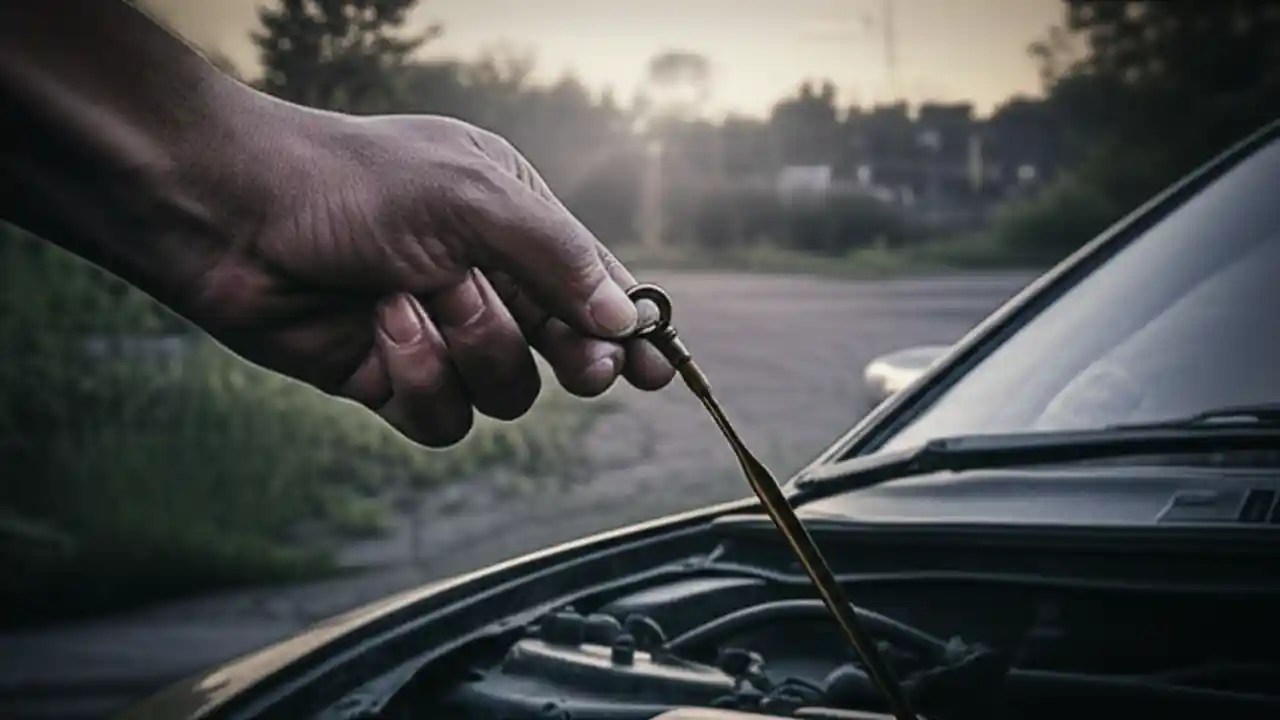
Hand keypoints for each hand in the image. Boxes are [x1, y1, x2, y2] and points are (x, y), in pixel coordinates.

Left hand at [176, 110, 673, 446]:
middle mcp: (484, 283)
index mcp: (513, 224)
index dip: (630, 330)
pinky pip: (444, 420)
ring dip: (474, 352)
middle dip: (576, 360)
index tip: (661, 369)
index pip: (592, 286)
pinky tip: (384, 331)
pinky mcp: (395, 381)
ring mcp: (441, 337)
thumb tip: (621, 316)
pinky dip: (421, 380)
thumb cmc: (352, 184)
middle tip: (586, 368)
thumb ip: (556, 257)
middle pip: (565, 351)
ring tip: (419, 298)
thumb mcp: (472, 198)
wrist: (233, 217)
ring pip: (508, 393)